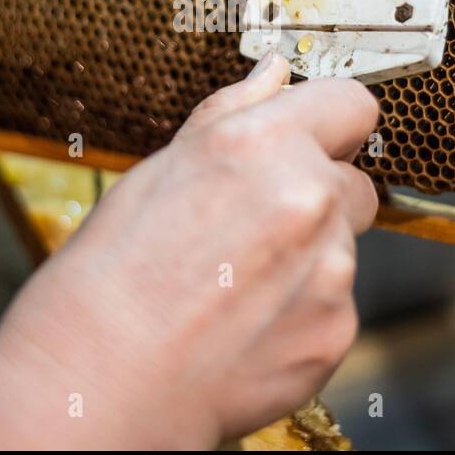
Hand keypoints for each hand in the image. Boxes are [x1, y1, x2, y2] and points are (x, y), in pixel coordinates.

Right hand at [0, 53, 380, 449]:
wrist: (100, 379)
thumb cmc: (110, 276)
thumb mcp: (159, 171)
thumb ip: (231, 117)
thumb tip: (274, 75)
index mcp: (262, 144)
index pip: (352, 105)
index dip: (331, 122)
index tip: (317, 139)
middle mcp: (308, 198)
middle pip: (353, 184)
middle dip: (316, 199)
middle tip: (249, 231)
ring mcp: (330, 269)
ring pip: (341, 250)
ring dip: (305, 261)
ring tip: (230, 287)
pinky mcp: (335, 330)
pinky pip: (334, 307)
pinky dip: (299, 315)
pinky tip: (242, 326)